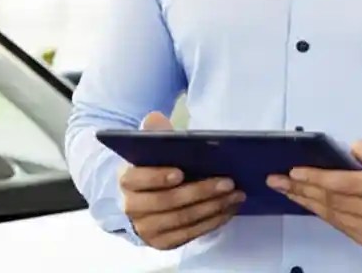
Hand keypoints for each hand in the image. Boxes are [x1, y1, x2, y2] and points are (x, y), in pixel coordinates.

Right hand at [118, 111, 244, 249]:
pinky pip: (190, 234)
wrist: (142, 201)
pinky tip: (228, 209)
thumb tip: (155, 118)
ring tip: (235, 194)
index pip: (137, 179)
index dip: (158, 177)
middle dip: (199, 191)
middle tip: (228, 182)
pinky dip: (212, 221)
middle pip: (167, 202)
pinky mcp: (162, 243)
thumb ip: (154, 133)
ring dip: (212, 207)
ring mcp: (146, 229)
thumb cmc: (153, 169)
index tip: (181, 172)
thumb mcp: (151, 149)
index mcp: (126, 180)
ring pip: (182, 219)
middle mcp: (132, 208)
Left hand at [266, 139, 361, 253]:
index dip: (317, 178)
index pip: (346, 184)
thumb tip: (347, 152)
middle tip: (276, 179)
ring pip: (335, 217)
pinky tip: (308, 202)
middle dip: (302, 189)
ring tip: (286, 189)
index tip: (294, 170)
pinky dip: (322, 213)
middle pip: (335, 202)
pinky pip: (341, 227)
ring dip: (306, 202)